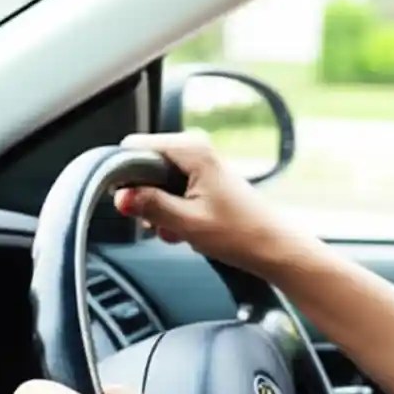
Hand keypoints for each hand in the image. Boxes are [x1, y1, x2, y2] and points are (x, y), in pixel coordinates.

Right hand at [114, 130, 296, 274]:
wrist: (273, 247)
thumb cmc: (240, 234)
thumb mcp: (187, 223)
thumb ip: (150, 206)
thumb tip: (120, 196)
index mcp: (192, 150)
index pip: (133, 147)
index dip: (125, 174)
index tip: (131, 201)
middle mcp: (195, 150)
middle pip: (143, 166)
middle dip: (144, 197)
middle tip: (160, 221)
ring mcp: (200, 164)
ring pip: (155, 182)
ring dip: (159, 209)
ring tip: (178, 228)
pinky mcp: (203, 180)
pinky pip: (171, 192)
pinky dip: (173, 212)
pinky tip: (186, 229)